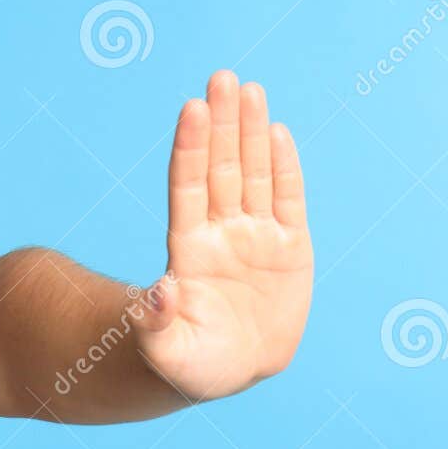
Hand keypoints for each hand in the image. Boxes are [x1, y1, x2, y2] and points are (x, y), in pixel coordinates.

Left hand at [136, 71, 313, 399]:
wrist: (228, 371)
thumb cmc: (189, 364)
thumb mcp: (167, 353)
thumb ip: (157, 324)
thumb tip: (157, 294)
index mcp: (189, 251)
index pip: (188, 188)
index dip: (190, 149)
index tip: (191, 109)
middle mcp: (220, 233)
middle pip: (221, 168)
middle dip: (222, 124)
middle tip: (222, 77)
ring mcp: (255, 238)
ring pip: (254, 175)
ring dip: (252, 132)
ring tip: (248, 88)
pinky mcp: (290, 251)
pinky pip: (288, 202)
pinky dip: (285, 169)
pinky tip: (278, 132)